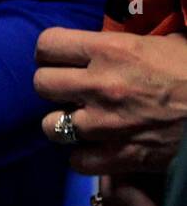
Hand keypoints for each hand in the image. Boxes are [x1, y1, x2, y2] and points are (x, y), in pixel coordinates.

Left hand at [34, 28, 186, 172]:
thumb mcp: (164, 43)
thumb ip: (126, 45)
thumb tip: (107, 44)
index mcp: (110, 50)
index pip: (47, 44)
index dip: (50, 50)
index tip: (60, 56)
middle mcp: (100, 85)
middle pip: (41, 84)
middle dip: (52, 85)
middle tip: (69, 89)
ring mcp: (107, 124)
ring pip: (51, 125)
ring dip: (62, 123)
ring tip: (79, 120)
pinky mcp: (123, 156)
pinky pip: (77, 161)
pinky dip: (83, 157)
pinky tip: (97, 148)